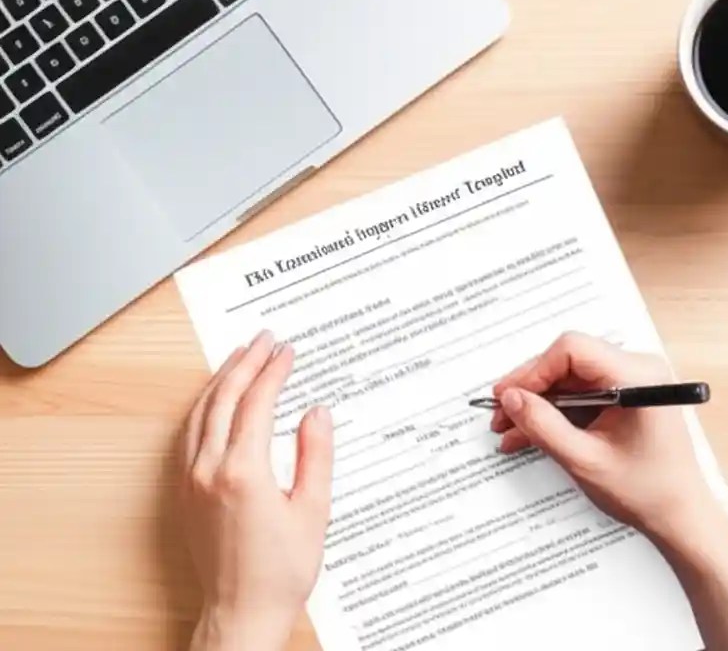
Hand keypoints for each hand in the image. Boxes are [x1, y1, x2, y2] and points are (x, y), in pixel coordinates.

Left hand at [179, 330, 333, 650]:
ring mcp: (191, 482)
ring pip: (200, 414)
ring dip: (221, 381)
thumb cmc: (280, 573)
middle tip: (264, 340)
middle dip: (245, 364)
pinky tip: (215, 402)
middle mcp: (209, 471)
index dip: (273, 372)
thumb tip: (316, 413)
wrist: (242, 613)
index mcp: (243, 472)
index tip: (287, 351)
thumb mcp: (313, 511)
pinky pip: (190, 436)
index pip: (257, 404)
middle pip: (224, 400)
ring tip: (240, 358)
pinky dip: (204, 408)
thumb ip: (315, 455)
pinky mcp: (185, 495)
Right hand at [490, 332, 715, 537]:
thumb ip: (544, 426)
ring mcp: (633, 383)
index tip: (509, 397)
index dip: (534, 371)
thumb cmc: (647, 491)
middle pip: (569, 361)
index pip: (572, 349)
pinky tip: (531, 433)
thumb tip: (511, 398)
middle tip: (501, 413)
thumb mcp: (585, 460)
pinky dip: (558, 413)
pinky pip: (584, 395)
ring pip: (571, 380)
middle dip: (532, 389)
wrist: (680, 515)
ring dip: (540, 404)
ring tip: (510, 430)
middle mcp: (638, 370)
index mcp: (637, 377)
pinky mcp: (627, 398)